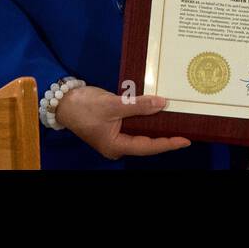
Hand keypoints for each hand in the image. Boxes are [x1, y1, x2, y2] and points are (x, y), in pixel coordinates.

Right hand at [54, 86, 191, 160]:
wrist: (61, 100)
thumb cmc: (83, 106)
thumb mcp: (112, 105)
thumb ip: (138, 106)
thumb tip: (162, 104)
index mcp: (115, 146)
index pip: (147, 147)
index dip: (167, 144)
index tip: (185, 140)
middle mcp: (117, 145)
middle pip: (146, 142)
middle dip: (165, 136)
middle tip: (187, 128)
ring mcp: (116, 135)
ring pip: (142, 132)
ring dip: (157, 125)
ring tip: (177, 118)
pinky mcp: (114, 124)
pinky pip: (135, 123)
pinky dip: (146, 117)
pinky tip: (157, 109)